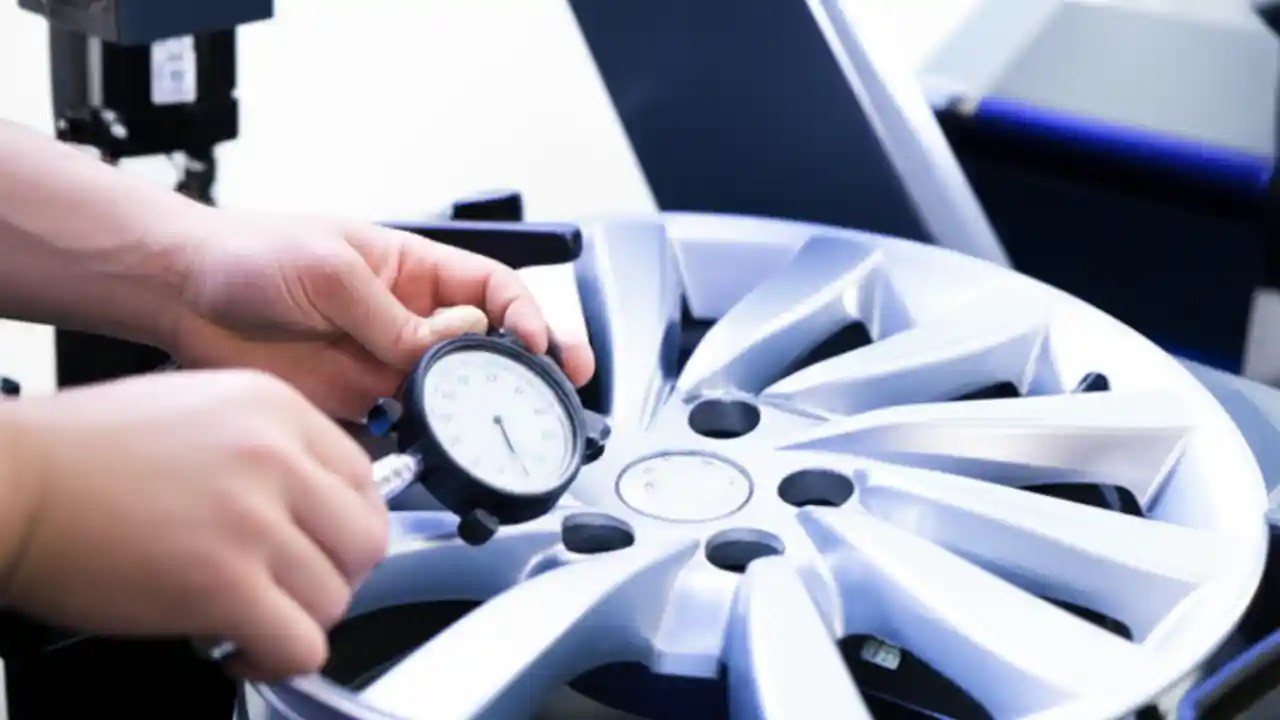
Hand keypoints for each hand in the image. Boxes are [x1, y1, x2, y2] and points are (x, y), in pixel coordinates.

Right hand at [0, 369, 386, 679]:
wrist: (12, 482)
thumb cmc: (83, 453)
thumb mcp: (199, 409)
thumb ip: (268, 446)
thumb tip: (313, 503)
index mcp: (274, 408)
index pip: (365, 480)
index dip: (344, 528)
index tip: (318, 548)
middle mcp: (275, 457)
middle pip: (365, 541)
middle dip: (334, 577)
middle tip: (291, 589)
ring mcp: (253, 521)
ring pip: (336, 598)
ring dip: (297, 621)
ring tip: (252, 620)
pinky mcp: (224, 585)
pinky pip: (301, 644)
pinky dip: (277, 659)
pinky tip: (238, 648)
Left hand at [163, 208, 594, 419]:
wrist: (181, 294)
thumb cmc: (248, 253)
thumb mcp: (329, 270)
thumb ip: (393, 316)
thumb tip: (455, 341)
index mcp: (414, 269)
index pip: (493, 289)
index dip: (527, 315)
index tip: (538, 344)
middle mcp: (409, 317)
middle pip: (490, 344)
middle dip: (532, 364)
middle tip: (562, 386)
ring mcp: (385, 362)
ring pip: (453, 389)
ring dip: (479, 406)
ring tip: (496, 421)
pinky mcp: (356, 400)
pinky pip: (407, 422)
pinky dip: (427, 437)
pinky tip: (435, 444)